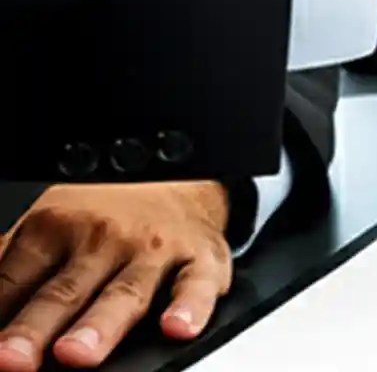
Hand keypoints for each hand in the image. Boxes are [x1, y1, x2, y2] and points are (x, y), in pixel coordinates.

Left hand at [0, 183, 230, 369]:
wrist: (181, 179)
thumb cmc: (108, 214)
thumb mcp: (49, 225)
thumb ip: (10, 265)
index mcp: (54, 229)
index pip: (15, 283)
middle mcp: (103, 239)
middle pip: (65, 291)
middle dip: (36, 327)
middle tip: (14, 360)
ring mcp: (153, 250)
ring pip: (126, 292)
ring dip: (101, 325)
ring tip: (77, 355)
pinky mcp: (201, 260)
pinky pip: (196, 284)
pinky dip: (191, 306)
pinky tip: (178, 327)